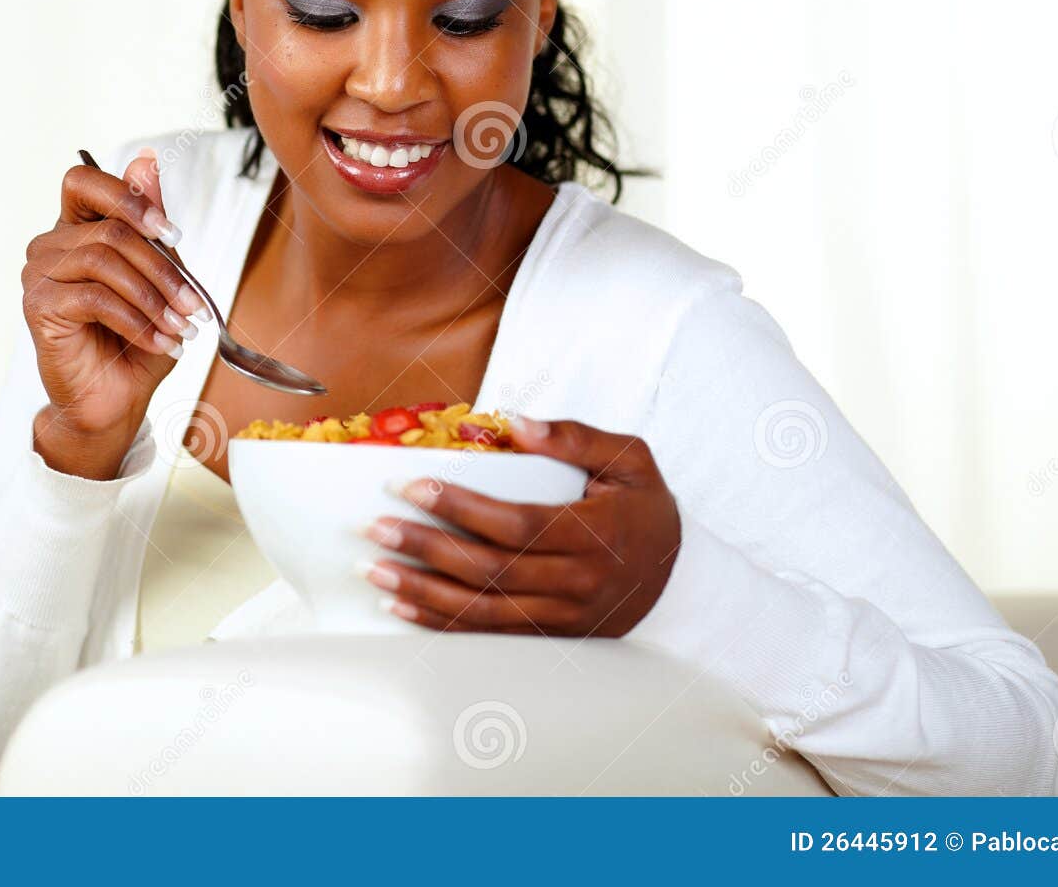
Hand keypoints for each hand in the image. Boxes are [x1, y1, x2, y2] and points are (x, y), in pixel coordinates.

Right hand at [21, 150, 207, 477]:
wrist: (113, 402)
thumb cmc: (135, 341)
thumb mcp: (158, 280)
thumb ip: (151, 226)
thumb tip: (148, 159)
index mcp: (75, 230)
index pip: (83, 181)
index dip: (129, 198)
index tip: (173, 234)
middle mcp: (49, 246)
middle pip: (110, 229)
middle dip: (163, 269)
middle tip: (194, 304)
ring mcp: (37, 275)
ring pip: (104, 259)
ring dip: (154, 297)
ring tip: (181, 327)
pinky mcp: (37, 307)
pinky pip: (94, 297)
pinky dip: (136, 320)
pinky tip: (160, 342)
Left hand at [358, 417, 681, 635]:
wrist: (683, 579)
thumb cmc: (646, 509)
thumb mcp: (630, 460)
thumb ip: (575, 437)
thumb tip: (515, 421)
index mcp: (592, 534)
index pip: (515, 523)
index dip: (459, 506)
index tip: (410, 485)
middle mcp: (576, 582)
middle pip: (488, 570)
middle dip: (424, 547)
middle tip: (374, 527)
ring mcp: (562, 616)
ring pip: (482, 610)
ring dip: (421, 591)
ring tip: (374, 568)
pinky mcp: (550, 636)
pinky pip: (488, 635)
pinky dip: (440, 623)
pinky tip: (402, 607)